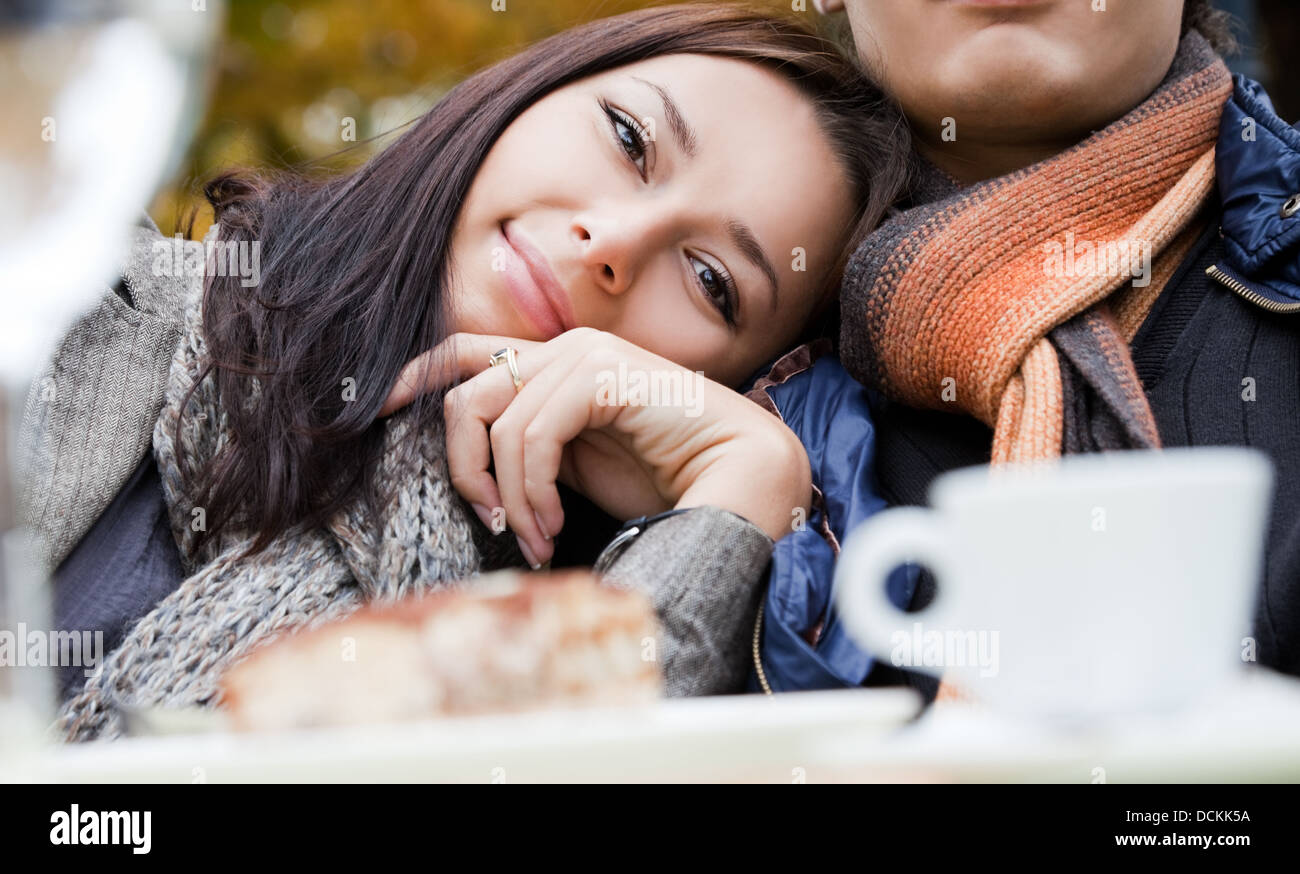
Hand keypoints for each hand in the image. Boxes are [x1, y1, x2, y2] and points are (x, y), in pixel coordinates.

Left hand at [381, 329, 811, 566]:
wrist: (736, 476)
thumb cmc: (660, 477)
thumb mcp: (573, 465)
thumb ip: (529, 450)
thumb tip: (473, 472)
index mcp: (553, 363)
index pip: (465, 353)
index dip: (415, 376)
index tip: (377, 410)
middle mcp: (562, 349)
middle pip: (463, 393)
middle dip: (463, 467)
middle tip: (491, 522)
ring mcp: (582, 355)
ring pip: (495, 422)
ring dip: (508, 497)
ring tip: (538, 538)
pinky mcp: (600, 374)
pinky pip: (532, 435)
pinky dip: (531, 492)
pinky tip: (554, 527)